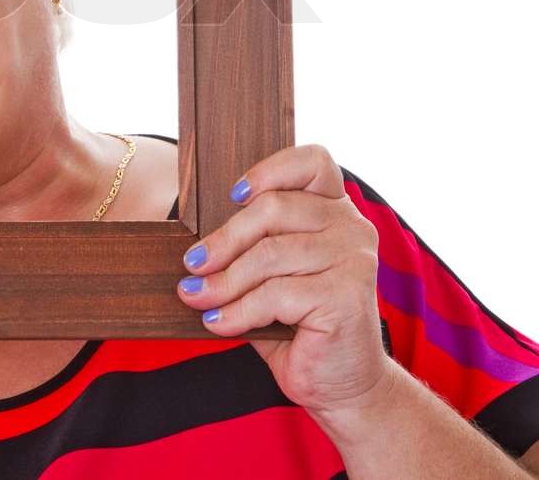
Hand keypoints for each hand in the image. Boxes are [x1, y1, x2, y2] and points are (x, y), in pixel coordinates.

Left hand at [174, 144, 394, 417]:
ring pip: (269, 255)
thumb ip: (248, 248)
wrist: (342, 384)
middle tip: (192, 265)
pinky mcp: (347, 295)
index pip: (313, 162)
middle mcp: (352, 228)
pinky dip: (238, 311)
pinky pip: (275, 294)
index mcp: (335, 211)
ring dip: (224, 281)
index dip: (268, 170)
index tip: (232, 196)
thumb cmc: (298, 323)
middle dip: (223, 239)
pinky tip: (219, 324)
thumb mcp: (270, 276)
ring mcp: (354, 260)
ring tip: (197, 298)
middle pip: (273, 209)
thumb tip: (191, 243)